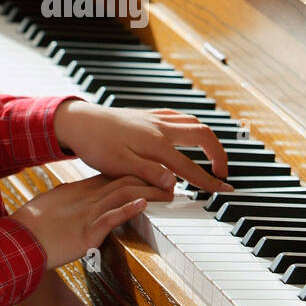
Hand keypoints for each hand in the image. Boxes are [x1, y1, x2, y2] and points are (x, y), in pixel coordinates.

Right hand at [13, 172, 174, 270]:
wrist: (19, 241)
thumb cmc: (32, 226)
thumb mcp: (54, 203)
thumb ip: (71, 197)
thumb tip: (81, 194)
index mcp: (79, 191)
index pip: (113, 175)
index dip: (136, 172)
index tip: (154, 172)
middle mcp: (86, 198)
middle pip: (123, 180)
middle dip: (150, 179)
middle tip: (172, 180)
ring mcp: (87, 214)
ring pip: (122, 195)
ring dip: (148, 191)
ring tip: (169, 191)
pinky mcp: (86, 233)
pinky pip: (110, 218)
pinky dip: (127, 209)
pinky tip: (143, 203)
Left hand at [53, 101, 235, 194]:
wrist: (80, 121)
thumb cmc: (96, 144)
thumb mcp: (120, 165)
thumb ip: (149, 173)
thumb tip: (174, 183)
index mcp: (156, 144)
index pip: (189, 166)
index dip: (209, 181)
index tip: (225, 191)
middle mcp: (161, 127)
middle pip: (202, 135)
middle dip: (218, 154)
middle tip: (222, 173)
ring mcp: (156, 118)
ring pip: (193, 122)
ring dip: (207, 139)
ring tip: (212, 155)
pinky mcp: (149, 115)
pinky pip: (180, 116)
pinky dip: (192, 127)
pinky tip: (188, 135)